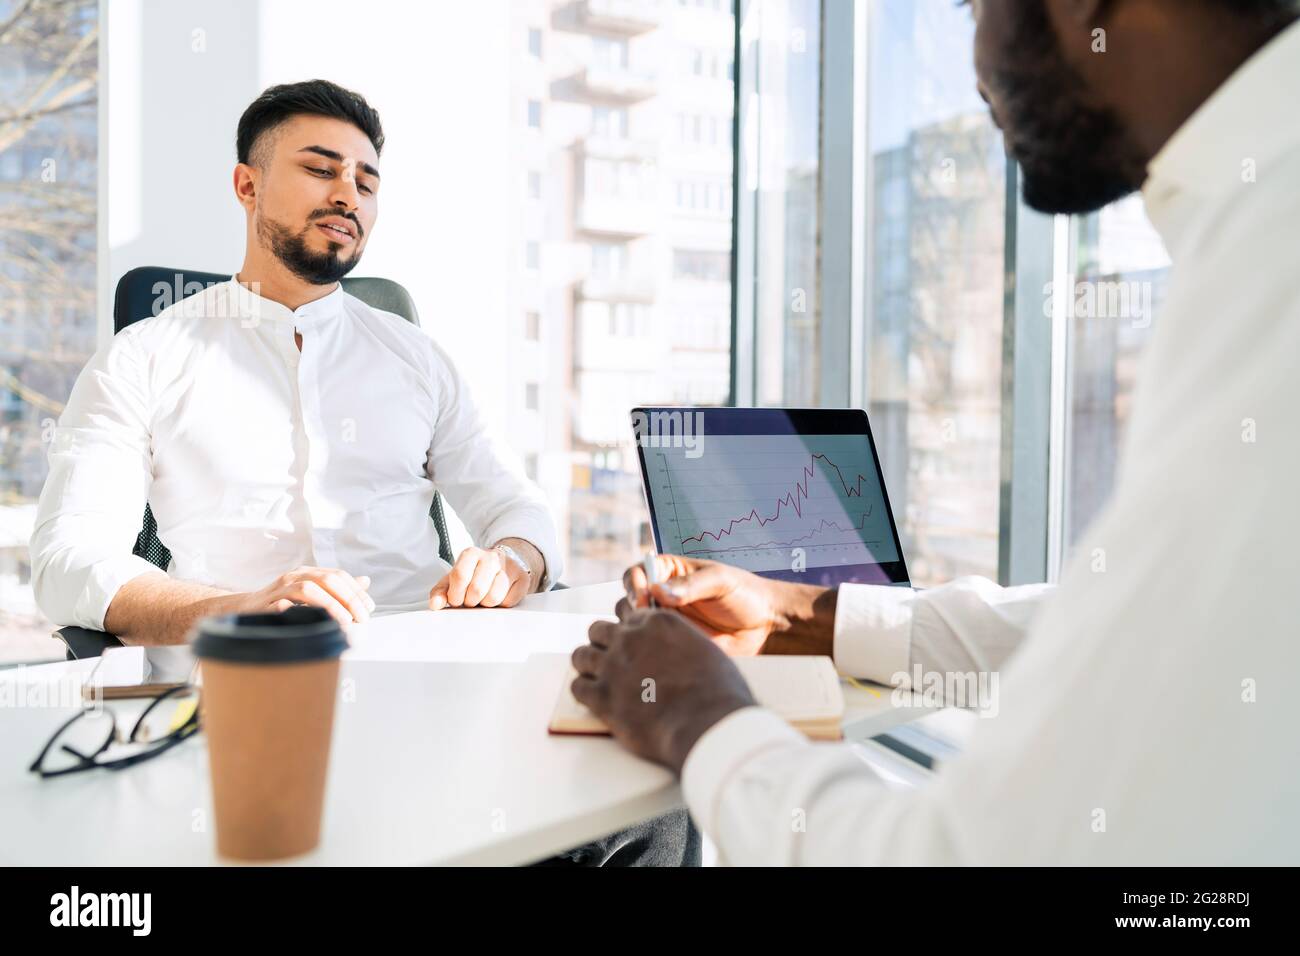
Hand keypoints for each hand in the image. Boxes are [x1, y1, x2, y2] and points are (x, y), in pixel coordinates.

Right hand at [216, 566, 374, 626]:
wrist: (241, 611)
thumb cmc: (280, 604)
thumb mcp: (311, 594)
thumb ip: (337, 588)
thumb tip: (366, 581)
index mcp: (306, 573)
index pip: (337, 575)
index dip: (356, 590)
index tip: (370, 608)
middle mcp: (293, 577)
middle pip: (327, 580)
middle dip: (349, 598)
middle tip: (363, 617)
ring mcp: (278, 590)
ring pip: (308, 589)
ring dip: (331, 605)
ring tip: (346, 621)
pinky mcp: (265, 606)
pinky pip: (285, 607)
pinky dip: (303, 614)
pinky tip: (317, 624)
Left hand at [428, 546, 528, 609]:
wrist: (502, 565)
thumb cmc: (474, 575)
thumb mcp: (453, 580)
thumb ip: (440, 592)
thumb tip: (435, 604)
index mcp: (471, 554)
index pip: (460, 576)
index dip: (456, 595)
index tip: (456, 600)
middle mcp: (491, 556)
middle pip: (476, 589)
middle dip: (471, 601)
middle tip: (472, 599)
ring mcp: (509, 566)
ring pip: (494, 597)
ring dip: (486, 604)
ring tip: (485, 597)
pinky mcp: (522, 578)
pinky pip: (509, 602)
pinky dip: (501, 604)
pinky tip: (499, 596)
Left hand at [571, 603, 756, 774]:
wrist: (707, 723)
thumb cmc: (717, 692)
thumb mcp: (705, 651)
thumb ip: (682, 644)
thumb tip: (679, 655)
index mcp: (658, 622)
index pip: (628, 616)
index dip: (629, 631)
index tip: (630, 641)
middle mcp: (631, 638)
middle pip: (598, 630)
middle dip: (603, 643)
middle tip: (609, 658)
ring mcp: (613, 666)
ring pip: (582, 655)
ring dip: (587, 665)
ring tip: (594, 675)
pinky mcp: (602, 696)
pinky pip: (578, 687)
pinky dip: (584, 692)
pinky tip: (593, 699)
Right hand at [623, 556, 782, 654]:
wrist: (765, 627)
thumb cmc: (745, 595)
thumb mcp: (720, 581)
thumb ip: (691, 585)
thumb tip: (660, 592)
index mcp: (670, 573)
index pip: (637, 573)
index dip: (635, 584)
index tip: (644, 596)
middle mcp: (662, 597)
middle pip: (627, 600)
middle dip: (632, 609)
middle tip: (649, 619)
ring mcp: (666, 622)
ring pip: (632, 625)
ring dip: (637, 630)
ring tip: (658, 636)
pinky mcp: (672, 645)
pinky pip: (649, 647)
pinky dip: (648, 649)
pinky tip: (663, 651)